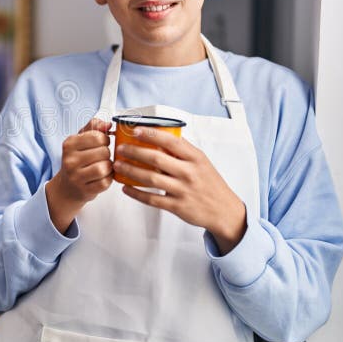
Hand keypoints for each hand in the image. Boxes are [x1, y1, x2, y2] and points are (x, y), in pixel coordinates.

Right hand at [45, 118, 112, 233]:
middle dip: (107, 154)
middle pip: (104, 152)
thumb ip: (94, 126)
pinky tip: (103, 177)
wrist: (67, 187)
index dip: (105, 139)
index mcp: (69, 144)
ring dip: (109, 167)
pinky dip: (108, 179)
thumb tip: (108, 124)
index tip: (102, 144)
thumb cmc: (77, 160)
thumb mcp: (81, 140)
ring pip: (104, 168)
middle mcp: (70, 160)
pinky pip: (105, 182)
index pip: (98, 136)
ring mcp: (76, 177)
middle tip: (102, 157)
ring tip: (105, 166)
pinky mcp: (84, 190)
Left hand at [113, 127, 246, 254]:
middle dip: (134, 152)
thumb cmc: (210, 183)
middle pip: (156, 158)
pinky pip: (152, 199)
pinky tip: (126, 188)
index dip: (151, 134)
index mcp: (195, 158)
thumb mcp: (202, 163)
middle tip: (120, 149)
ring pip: (151, 178)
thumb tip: (161, 136)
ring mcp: (183, 190)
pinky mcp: (177, 206)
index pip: (171, 141)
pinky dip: (136, 193)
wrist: (224, 210)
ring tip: (118, 166)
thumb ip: (183, 151)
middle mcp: (189, 173)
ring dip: (130, 171)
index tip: (135, 130)